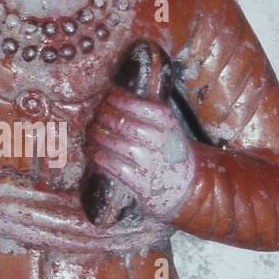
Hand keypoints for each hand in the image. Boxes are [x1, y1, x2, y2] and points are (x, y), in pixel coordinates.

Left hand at [85, 88, 196, 222]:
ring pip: (115, 143)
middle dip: (104, 117)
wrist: (187, 185)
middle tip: (97, 115)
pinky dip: (99, 157)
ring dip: (98, 136)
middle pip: (122, 123)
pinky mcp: (140, 181)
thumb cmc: (171, 151)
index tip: (108, 98)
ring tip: (91, 132)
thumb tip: (115, 92)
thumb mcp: (168, 126)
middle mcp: (159, 139)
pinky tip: (92, 151)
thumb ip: (149, 110)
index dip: (118, 100)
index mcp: (167, 121)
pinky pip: (113, 165)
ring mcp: (149, 161)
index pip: (137, 104)